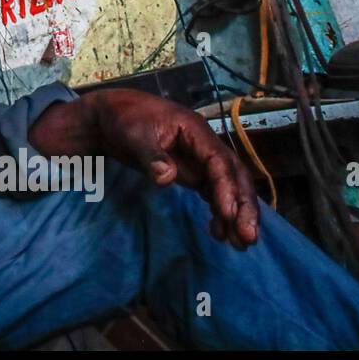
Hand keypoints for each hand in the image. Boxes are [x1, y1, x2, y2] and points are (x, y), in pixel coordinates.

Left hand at [30, 88, 259, 248]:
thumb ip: (152, 156)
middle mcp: (204, 145)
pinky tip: (219, 232)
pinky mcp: (190, 170)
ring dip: (236, 213)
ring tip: (239, 243)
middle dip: (244, 205)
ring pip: (227, 186)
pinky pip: (212, 191)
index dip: (227, 188)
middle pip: (233, 175)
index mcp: (195, 130)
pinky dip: (219, 210)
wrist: (110, 116)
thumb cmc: (124, 118)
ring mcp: (199, 158)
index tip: (228, 214)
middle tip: (248, 237)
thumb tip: (167, 178)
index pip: (219, 161)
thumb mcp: (134, 134)